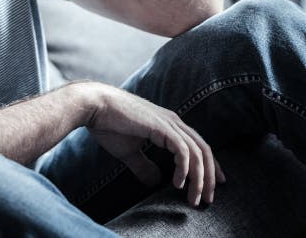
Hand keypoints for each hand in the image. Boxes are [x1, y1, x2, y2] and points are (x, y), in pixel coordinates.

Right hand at [84, 83, 226, 206]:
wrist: (95, 107)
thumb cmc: (108, 125)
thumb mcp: (129, 152)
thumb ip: (144, 166)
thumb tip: (155, 182)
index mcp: (168, 125)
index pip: (198, 146)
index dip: (208, 167)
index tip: (211, 186)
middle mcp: (174, 122)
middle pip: (204, 150)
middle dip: (210, 177)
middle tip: (208, 199)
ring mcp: (169, 123)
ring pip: (197, 152)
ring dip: (199, 178)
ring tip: (194, 198)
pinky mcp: (161, 127)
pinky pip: (183, 150)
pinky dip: (184, 168)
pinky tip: (178, 183)